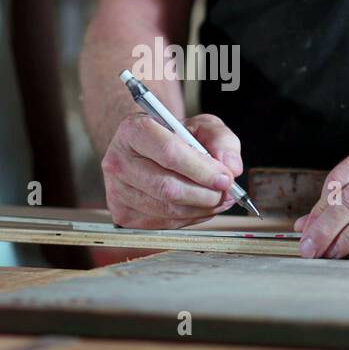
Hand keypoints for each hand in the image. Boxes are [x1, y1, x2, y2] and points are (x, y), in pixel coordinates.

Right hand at [101, 113, 243, 229]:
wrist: (146, 150)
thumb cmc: (174, 136)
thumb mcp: (200, 126)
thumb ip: (221, 140)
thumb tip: (231, 168)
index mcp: (133, 130)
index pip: (169, 153)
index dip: (202, 170)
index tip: (226, 178)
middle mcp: (118, 161)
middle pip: (168, 188)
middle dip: (206, 194)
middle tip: (227, 192)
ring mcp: (117, 191)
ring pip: (169, 210)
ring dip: (202, 208)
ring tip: (218, 197)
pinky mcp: (122, 214)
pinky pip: (165, 223)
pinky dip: (190, 217)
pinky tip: (199, 204)